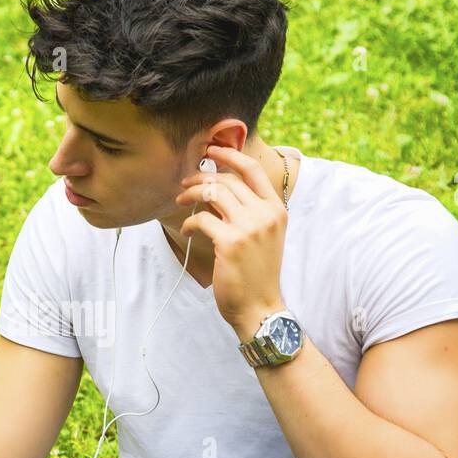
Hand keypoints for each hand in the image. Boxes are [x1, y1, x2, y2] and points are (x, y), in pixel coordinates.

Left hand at [176, 144, 287, 338]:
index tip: (211, 150)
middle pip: (227, 180)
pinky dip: (190, 223)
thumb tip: (216, 188)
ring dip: (191, 195)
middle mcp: (266, 214)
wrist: (260, 307)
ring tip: (181, 202)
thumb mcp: (263, 236)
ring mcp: (250, 227)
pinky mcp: (231, 242)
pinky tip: (189, 231)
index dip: (230, 154)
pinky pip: (201, 220)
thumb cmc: (257, 274)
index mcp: (276, 209)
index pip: (253, 169)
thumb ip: (248, 211)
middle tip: (185, 185)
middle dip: (201, 178)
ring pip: (213, 194)